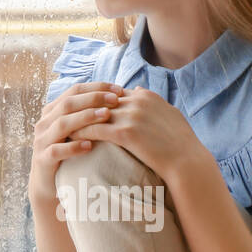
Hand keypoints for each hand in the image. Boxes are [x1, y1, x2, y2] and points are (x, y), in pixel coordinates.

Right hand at [29, 82, 126, 203]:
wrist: (48, 183)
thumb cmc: (69, 153)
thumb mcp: (77, 130)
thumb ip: (89, 114)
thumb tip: (119, 98)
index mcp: (53, 110)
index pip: (75, 91)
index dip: (97, 88)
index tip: (119, 90)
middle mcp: (45, 122)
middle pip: (68, 103)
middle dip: (93, 99)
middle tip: (115, 100)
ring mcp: (42, 141)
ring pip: (62, 124)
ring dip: (85, 118)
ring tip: (106, 116)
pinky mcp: (42, 159)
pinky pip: (56, 151)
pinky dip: (73, 147)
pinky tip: (89, 146)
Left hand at [66, 86, 204, 184]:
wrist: (187, 161)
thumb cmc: (180, 143)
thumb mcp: (169, 114)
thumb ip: (152, 101)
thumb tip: (137, 90)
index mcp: (146, 96)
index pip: (114, 94)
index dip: (98, 102)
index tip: (84, 108)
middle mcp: (137, 101)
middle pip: (101, 101)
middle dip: (83, 108)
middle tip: (66, 115)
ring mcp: (131, 115)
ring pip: (96, 114)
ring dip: (78, 119)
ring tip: (63, 126)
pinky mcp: (126, 132)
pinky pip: (96, 130)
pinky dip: (82, 132)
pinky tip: (71, 138)